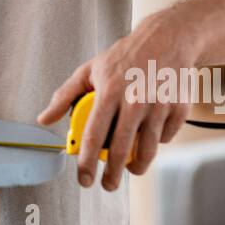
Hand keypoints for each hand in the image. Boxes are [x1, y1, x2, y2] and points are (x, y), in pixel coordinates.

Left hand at [36, 12, 193, 190]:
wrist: (167, 39)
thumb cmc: (124, 56)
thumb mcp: (90, 70)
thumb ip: (65, 96)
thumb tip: (44, 118)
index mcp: (109, 91)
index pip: (94, 135)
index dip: (87, 162)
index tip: (84, 179)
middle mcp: (135, 100)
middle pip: (121, 150)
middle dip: (112, 176)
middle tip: (107, 185)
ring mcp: (159, 105)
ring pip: (147, 150)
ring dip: (137, 166)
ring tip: (129, 169)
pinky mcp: (179, 108)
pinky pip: (167, 138)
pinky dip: (158, 142)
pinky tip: (151, 135)